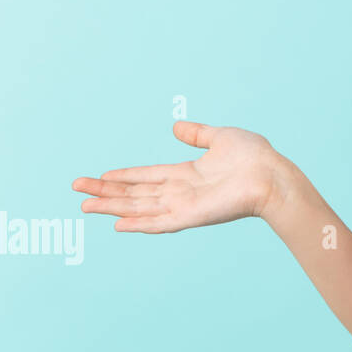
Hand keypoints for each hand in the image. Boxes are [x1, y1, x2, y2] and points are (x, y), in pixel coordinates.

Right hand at [72, 122, 291, 232]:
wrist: (274, 174)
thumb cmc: (255, 157)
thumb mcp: (221, 137)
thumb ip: (197, 133)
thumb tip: (175, 127)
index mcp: (187, 173)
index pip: (147, 176)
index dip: (123, 176)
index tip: (99, 174)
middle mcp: (182, 191)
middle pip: (136, 193)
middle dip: (106, 191)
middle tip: (76, 189)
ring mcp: (185, 205)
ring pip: (140, 207)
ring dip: (112, 206)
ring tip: (85, 205)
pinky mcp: (193, 216)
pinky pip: (160, 223)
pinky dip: (139, 224)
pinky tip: (117, 224)